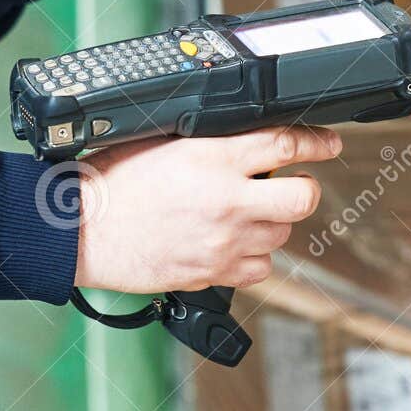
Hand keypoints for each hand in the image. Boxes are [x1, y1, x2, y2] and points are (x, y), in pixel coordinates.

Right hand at [74, 127, 341, 294]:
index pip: (285, 144)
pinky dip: (251, 256)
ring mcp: (224, 242)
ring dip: (270, 222)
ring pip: (282, 235)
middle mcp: (227, 201)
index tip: (328, 143)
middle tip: (288, 184)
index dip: (317, 141)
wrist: (82, 230)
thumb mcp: (162, 140)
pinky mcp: (214, 274)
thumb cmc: (110, 182)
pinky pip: (259, 268)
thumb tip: (246, 136)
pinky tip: (229, 243)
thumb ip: (210, 140)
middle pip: (302, 198)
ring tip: (240, 214)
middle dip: (303, 189)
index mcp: (213, 158)